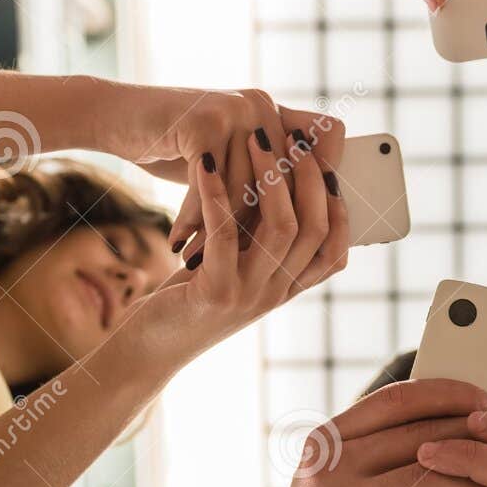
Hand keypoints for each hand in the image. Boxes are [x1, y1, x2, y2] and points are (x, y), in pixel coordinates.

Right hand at [108, 82, 344, 264]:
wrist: (116, 116)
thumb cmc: (175, 146)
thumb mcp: (226, 160)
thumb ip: (262, 179)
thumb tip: (301, 227)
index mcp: (277, 114)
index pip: (304, 173)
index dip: (291, 214)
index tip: (274, 254)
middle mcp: (263, 106)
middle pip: (275, 185)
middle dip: (251, 232)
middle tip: (233, 268)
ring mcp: (236, 110)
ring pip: (241, 190)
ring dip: (216, 232)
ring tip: (198, 261)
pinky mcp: (205, 121)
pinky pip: (208, 186)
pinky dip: (191, 218)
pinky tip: (177, 242)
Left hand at [142, 130, 346, 359]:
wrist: (149, 349)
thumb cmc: (189, 300)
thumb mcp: (235, 270)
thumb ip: (259, 243)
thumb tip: (277, 186)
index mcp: (287, 289)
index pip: (336, 250)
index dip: (337, 205)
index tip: (325, 164)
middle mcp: (276, 294)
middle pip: (314, 229)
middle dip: (308, 177)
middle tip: (291, 138)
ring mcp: (248, 296)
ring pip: (281, 228)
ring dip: (271, 177)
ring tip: (255, 139)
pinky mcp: (214, 293)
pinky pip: (226, 234)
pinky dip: (218, 194)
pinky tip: (207, 165)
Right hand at [260, 378, 486, 486]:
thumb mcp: (333, 480)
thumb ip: (375, 449)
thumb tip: (447, 416)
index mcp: (326, 442)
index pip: (395, 400)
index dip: (446, 394)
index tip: (484, 397)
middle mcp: (329, 469)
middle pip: (421, 440)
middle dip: (475, 438)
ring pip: (431, 484)